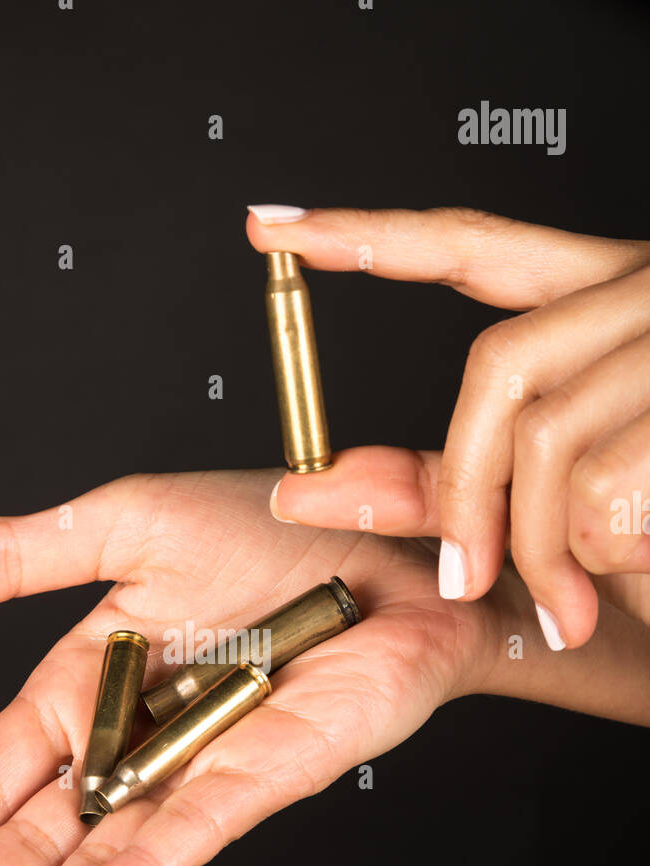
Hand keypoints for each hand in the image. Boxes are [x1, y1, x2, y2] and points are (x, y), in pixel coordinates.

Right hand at [0, 469, 507, 865]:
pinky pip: (188, 834)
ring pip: (99, 865)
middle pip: (30, 845)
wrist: (393, 537)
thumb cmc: (275, 526)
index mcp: (83, 689)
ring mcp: (192, 771)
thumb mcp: (124, 524)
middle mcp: (130, 746)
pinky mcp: (264, 775)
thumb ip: (13, 557)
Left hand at [248, 205, 649, 649]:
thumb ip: (456, 483)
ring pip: (545, 432)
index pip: (478, 247)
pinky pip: (600, 484)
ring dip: (535, 544)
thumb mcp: (561, 506)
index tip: (282, 227)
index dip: (377, 236)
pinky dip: (592, 555)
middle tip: (466, 577)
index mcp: (612, 302)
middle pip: (496, 364)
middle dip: (464, 489)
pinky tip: (627, 574)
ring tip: (570, 605)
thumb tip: (324, 485)